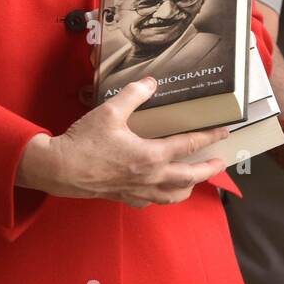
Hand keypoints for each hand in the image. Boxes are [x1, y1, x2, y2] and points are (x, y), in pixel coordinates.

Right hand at [18, 77, 229, 207]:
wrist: (59, 169)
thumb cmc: (84, 141)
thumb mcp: (110, 111)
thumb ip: (134, 95)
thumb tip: (152, 83)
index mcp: (150, 155)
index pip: (188, 146)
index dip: (208, 138)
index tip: (224, 132)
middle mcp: (149, 176)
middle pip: (188, 177)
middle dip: (208, 169)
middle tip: (221, 162)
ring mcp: (137, 190)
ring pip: (172, 195)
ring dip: (188, 187)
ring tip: (195, 180)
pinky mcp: (123, 197)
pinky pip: (150, 201)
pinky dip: (161, 196)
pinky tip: (160, 190)